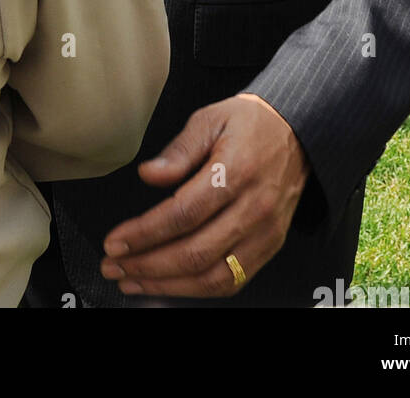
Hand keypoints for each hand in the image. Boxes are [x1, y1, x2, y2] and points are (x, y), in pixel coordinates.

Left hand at [99, 93, 309, 298]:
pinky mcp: (269, 247)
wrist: (296, 133)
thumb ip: (178, 149)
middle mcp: (253, 209)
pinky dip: (196, 290)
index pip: (183, 213)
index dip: (145, 233)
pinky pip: (232, 281)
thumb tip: (148, 175)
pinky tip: (168, 285)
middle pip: (195, 252)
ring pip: (213, 277)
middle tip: (112, 265)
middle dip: (147, 265)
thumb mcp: (209, 119)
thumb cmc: (248, 124)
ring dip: (167, 285)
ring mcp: (265, 234)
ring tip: (132, 280)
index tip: (114, 241)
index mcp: (236, 172)